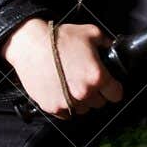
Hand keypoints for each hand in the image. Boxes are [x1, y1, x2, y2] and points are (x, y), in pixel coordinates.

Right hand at [0, 18, 124, 117]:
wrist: (30, 45)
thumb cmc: (58, 38)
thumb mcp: (90, 32)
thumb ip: (106, 42)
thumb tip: (111, 48)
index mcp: (97, 77)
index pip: (116, 94)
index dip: (113, 88)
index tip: (109, 86)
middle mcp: (84, 93)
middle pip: (99, 103)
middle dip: (96, 93)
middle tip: (85, 80)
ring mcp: (68, 103)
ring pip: (83, 110)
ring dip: (81, 101)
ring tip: (72, 85)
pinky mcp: (52, 107)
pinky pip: (66, 114)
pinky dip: (66, 106)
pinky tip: (61, 91)